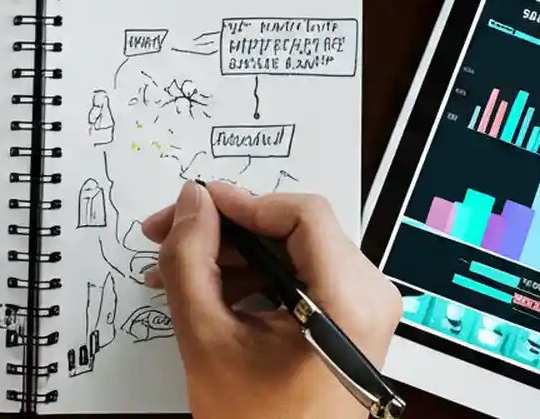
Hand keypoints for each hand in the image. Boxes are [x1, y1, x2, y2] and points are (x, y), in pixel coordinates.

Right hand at [142, 181, 401, 418]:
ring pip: (294, 250)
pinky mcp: (349, 321)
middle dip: (227, 229)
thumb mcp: (208, 339)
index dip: (242, 201)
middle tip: (170, 234)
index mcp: (351, 301)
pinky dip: (254, 276)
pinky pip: (302, 276)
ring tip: (177, 269)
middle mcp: (370, 297)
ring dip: (234, 254)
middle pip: (296, 229)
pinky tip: (209, 290)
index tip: (195, 204)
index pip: (303, 213)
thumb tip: (191, 202)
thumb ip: (190, 261)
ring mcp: (363, 309)